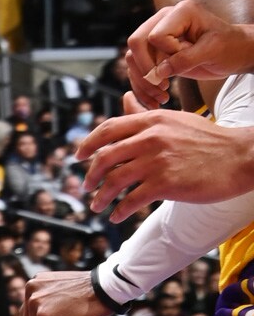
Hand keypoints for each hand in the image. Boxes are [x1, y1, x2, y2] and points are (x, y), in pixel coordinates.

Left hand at [78, 110, 253, 218]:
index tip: (78, 156)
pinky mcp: (165, 184)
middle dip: (90, 174)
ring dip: (100, 197)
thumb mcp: (174, 119)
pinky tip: (116, 216)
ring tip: (96, 206)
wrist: (239, 157)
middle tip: (85, 186)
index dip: (88, 144)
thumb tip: (124, 98)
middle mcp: (150, 138)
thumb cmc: (207, 139)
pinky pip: (132, 200)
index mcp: (151, 120)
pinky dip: (119, 210)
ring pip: (114, 181)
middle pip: (105, 157)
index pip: (108, 129)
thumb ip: (145, 113)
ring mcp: (157, 161)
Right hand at [125, 0, 253, 107]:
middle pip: (137, 43)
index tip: (189, 60)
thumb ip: (186, 59)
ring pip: (133, 58)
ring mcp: (158, 35)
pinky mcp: (156, 52)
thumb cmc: (229, 47)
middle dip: (146, 71)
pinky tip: (156, 100)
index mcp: (181, 12)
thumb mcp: (212, 51)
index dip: (168, 54)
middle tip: (163, 89)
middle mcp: (164, 20)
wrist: (234, 53)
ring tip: (162, 98)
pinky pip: (137, 69)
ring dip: (143, 82)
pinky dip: (143, 87)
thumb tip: (158, 73)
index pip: (156, 36)